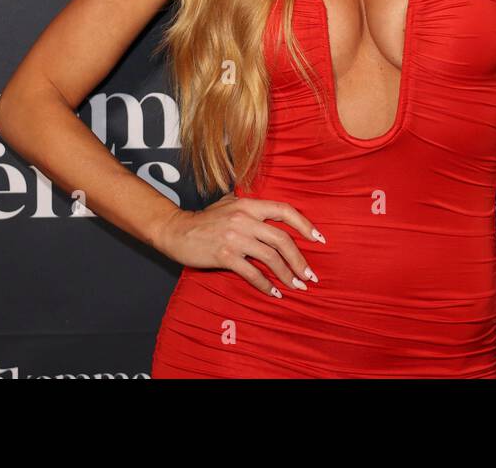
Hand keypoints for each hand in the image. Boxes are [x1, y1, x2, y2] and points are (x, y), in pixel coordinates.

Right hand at [158, 192, 324, 298]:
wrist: (176, 231)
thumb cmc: (204, 219)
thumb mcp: (228, 203)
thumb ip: (250, 205)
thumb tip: (273, 210)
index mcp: (248, 204)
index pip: (284, 210)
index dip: (305, 224)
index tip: (319, 239)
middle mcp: (244, 218)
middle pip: (282, 239)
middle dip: (300, 260)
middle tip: (310, 276)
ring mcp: (235, 237)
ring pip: (271, 258)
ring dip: (287, 274)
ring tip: (297, 286)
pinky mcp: (225, 255)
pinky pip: (252, 273)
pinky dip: (266, 285)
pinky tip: (274, 292)